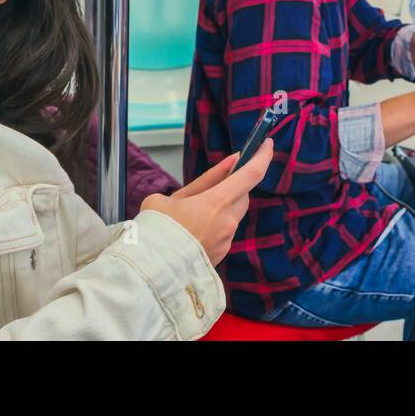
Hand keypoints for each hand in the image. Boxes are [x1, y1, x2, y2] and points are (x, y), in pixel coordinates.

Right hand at [140, 138, 273, 265]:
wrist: (147, 272)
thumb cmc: (155, 231)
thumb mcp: (167, 198)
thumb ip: (201, 182)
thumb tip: (227, 167)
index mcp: (217, 203)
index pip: (252, 174)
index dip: (263, 156)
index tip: (267, 144)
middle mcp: (228, 222)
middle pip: (243, 196)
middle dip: (233, 186)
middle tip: (216, 183)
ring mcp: (226, 240)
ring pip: (233, 215)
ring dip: (222, 207)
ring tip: (193, 211)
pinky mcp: (220, 255)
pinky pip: (224, 232)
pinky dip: (215, 225)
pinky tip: (193, 229)